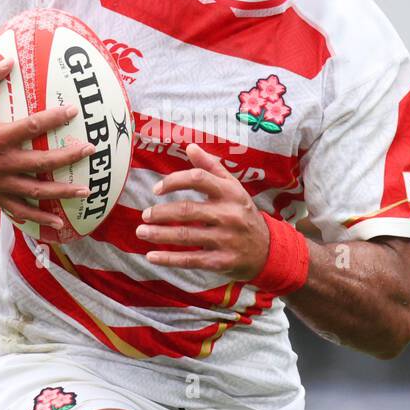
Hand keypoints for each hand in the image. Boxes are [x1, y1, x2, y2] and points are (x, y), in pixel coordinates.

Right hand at [0, 56, 94, 228]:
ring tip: (86, 191)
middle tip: (90, 150)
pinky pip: (20, 209)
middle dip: (67, 157)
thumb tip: (9, 58)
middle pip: (39, 163)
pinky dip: (39, 218)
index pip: (30, 127)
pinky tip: (59, 223)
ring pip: (35, 191)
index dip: (54, 118)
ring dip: (62, 193)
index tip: (74, 111)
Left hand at [136, 143, 270, 278]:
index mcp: (231, 192)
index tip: (156, 189)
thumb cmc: (243, 213)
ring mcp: (226, 239)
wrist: (268, 250)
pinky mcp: (222, 261)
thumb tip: (190, 147)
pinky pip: (190, 260)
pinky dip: (169, 258)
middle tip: (145, 215)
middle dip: (162, 212)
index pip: (198, 179)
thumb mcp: (234, 188)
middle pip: (188, 210)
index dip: (174, 181)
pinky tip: (151, 256)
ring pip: (186, 235)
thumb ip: (211, 167)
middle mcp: (229, 214)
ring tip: (142, 232)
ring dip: (160, 234)